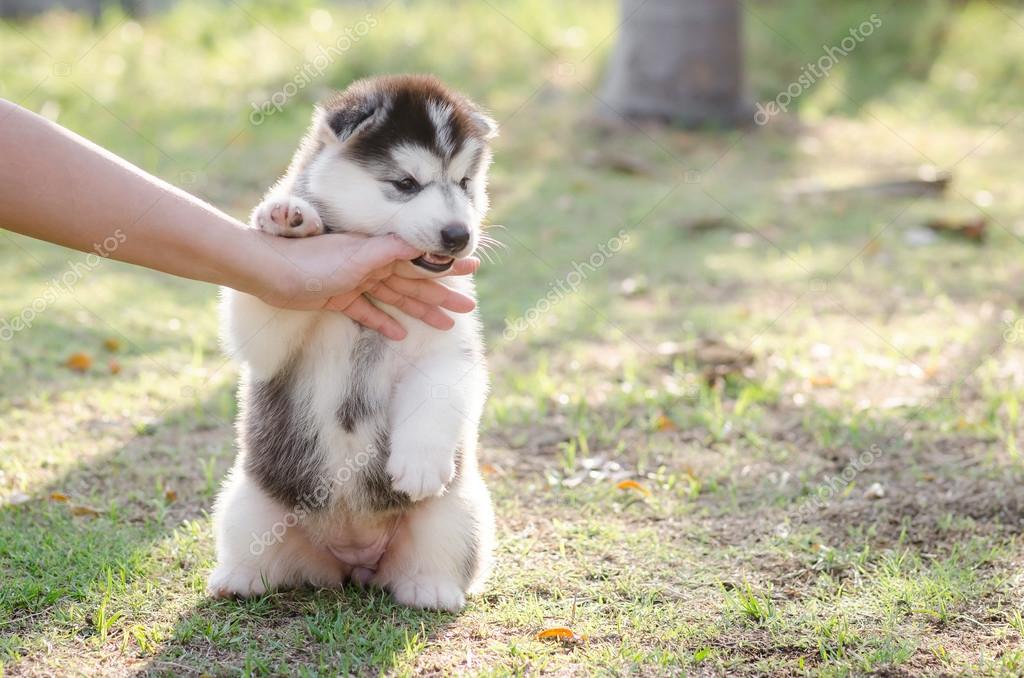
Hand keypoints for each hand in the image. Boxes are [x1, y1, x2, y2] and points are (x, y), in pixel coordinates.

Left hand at [255, 232, 478, 340]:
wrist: (270, 271)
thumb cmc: (313, 261)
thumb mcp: (359, 255)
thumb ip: (392, 249)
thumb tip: (426, 241)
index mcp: (379, 251)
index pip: (421, 259)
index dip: (446, 265)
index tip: (471, 266)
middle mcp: (371, 265)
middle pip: (413, 283)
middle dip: (441, 295)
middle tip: (468, 308)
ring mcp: (356, 282)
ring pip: (396, 299)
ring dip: (420, 312)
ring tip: (444, 326)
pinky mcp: (339, 299)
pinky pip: (367, 313)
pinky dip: (383, 323)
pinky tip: (400, 336)